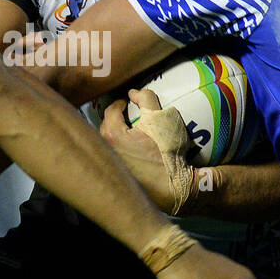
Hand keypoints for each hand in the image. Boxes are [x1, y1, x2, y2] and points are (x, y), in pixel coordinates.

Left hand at [100, 89, 195, 214]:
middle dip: (114, 119)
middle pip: (105, 127)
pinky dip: (120, 151)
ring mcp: (111, 165)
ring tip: (129, 131)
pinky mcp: (118, 177)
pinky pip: (115, 157)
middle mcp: (106, 150)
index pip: (110, 111)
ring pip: (108, 144)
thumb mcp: (161, 117)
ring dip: (115, 135)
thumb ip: (146, 98)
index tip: (127, 102)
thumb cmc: (167, 151)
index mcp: (112, 134)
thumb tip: (132, 92)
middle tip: (126, 115)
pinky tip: (132, 151)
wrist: (174, 186)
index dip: (119, 104)